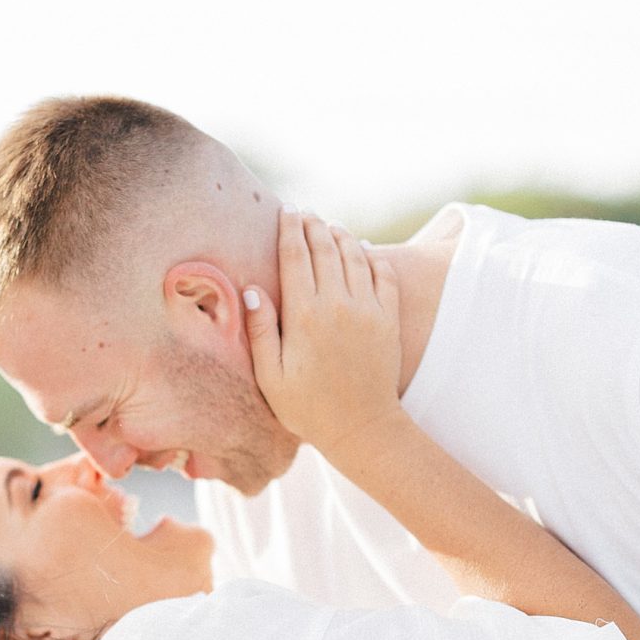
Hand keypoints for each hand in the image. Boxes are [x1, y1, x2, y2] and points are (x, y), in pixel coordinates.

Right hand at [243, 208, 403, 466]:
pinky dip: (371, 255)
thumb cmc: (309, 408)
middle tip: (305, 213)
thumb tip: (252, 289)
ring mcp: (368, 309)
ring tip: (329, 226)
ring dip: (341, 235)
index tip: (286, 210)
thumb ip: (261, 331)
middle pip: (325, 247)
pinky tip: (363, 249)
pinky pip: (383, 273)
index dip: (289, 228)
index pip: (295, 256)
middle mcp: (338, 304)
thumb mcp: (271, 377)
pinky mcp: (388, 318)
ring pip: (355, 254)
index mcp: (304, 315)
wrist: (363, 428)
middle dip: (313, 225)